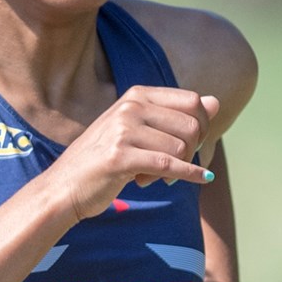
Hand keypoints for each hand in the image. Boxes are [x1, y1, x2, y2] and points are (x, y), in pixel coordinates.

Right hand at [53, 86, 219, 220]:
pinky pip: (168, 166)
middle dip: (194, 150)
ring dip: (178, 168)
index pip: (193, 101)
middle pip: (191, 125)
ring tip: (156, 176)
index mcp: (137, 95)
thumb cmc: (106, 158)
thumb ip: (177, 115)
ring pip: (181, 148)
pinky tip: (202, 180)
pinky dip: (189, 175)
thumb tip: (216, 102)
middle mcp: (130, 107)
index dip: (203, 125)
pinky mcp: (119, 157)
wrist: (65, 186)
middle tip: (176, 166)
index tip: (194, 145)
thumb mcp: (141, 130)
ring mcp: (123, 130)